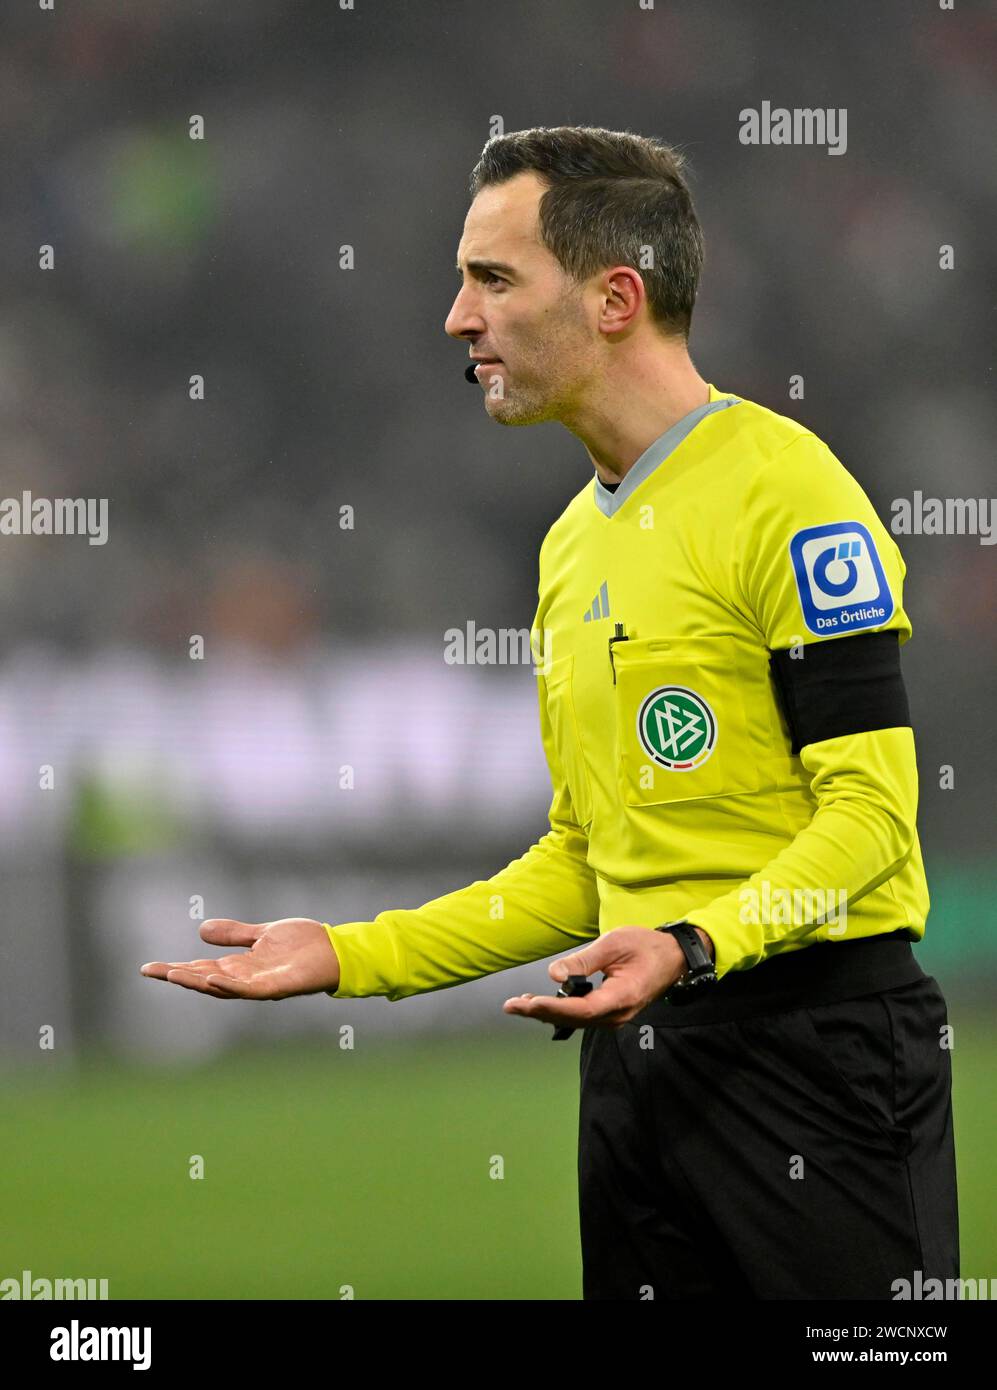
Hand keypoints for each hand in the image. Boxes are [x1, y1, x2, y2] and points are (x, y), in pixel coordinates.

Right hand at [140, 918, 339, 999]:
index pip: (202, 968)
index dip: (177, 969)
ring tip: (173, 975)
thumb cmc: (303, 945)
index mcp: (241, 966)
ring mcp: (261, 984)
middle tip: (151, 972)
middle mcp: (246, 979)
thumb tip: (201, 931)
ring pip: (223, 987)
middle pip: (206, 980)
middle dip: (179, 976)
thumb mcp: (262, 934)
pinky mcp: (278, 986)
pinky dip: (231, 985)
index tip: (149, 968)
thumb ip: (235, 934)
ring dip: (198, 981)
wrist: (336, 950)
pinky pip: (250, 989)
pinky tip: (213, 978)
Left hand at [502, 925, 712, 1029]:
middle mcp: (618, 1014)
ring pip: (576, 1021)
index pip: (581, 1008)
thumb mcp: (614, 943)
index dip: (552, 1007)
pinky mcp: (611, 1013)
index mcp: (622, 996)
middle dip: (540, 1012)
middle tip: (511, 1006)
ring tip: (519, 1005)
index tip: (528, 1003)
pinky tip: (541, 1004)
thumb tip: (554, 975)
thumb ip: (584, 960)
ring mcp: (615, 1017)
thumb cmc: (647, 946)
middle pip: (574, 1019)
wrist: (674, 958)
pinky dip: (560, 1011)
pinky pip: (582, 1017)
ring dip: (547, 1013)